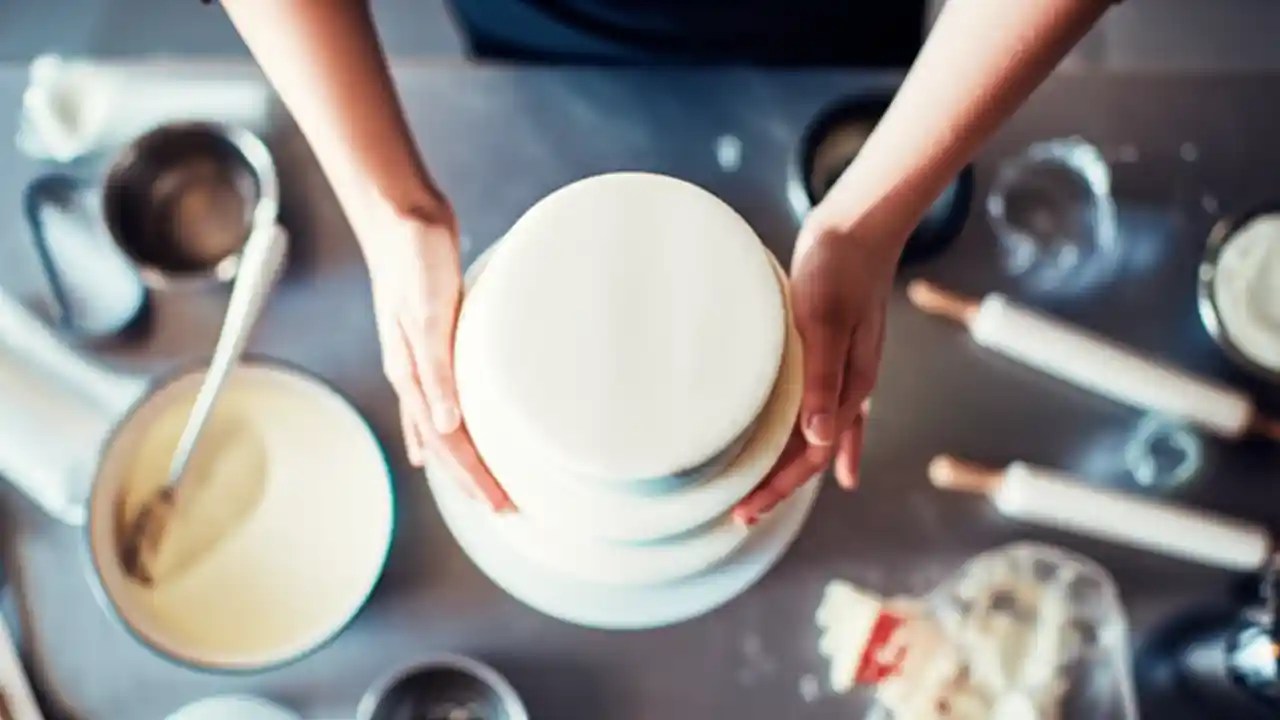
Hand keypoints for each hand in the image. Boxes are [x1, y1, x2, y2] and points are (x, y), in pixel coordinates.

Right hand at [360, 198, 512, 511]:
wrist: (400, 214)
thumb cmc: (416, 257)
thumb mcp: (430, 311)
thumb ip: (437, 369)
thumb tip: (445, 428)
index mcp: (414, 375)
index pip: (448, 443)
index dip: (474, 477)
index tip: (502, 506)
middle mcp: (414, 375)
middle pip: (443, 443)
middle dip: (470, 479)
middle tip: (503, 509)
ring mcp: (421, 359)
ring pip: (438, 426)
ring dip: (459, 459)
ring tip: (476, 487)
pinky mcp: (434, 339)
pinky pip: (437, 398)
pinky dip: (441, 426)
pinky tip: (445, 431)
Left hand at [733, 218, 897, 523]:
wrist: (859, 226)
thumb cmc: (838, 268)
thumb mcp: (823, 322)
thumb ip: (822, 380)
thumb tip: (819, 440)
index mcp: (849, 388)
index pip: (812, 457)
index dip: (778, 487)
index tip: (744, 512)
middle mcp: (850, 389)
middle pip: (812, 454)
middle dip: (778, 485)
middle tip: (739, 515)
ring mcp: (844, 373)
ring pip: (816, 436)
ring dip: (791, 466)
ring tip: (764, 496)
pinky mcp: (833, 355)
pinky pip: (828, 409)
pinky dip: (827, 438)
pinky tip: (832, 457)